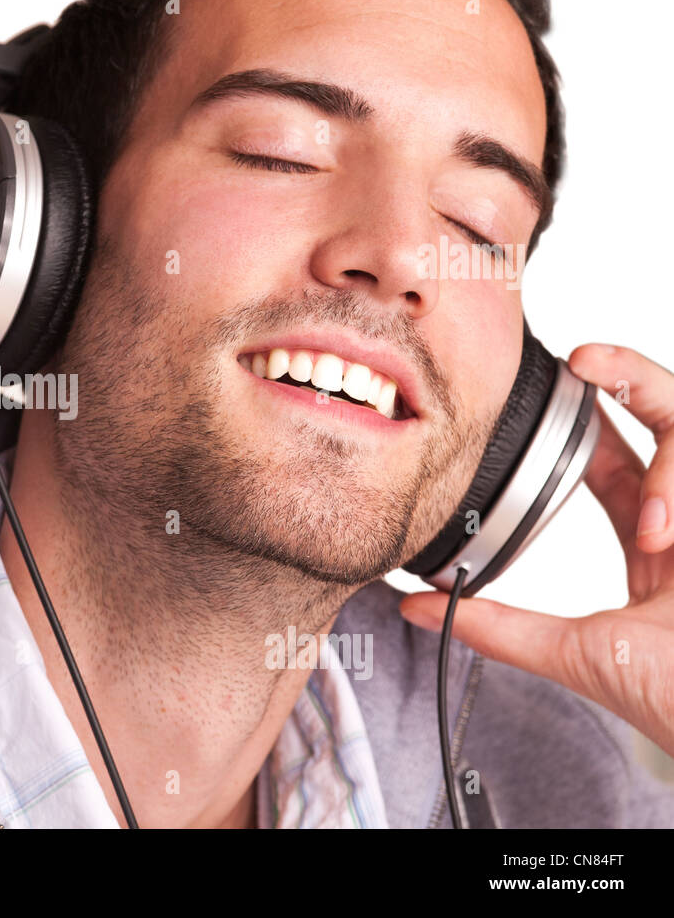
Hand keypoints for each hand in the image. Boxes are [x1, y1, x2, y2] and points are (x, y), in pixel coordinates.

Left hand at [399, 343, 673, 755]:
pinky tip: (664, 533)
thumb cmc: (669, 698)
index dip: (588, 417)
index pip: (622, 460)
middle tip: (579, 360)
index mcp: (656, 542)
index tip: (548, 388)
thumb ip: (496, 625)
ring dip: (666, 462)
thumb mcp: (572, 652)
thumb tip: (411, 605)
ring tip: (651, 528)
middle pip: (667, 415)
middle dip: (627, 374)